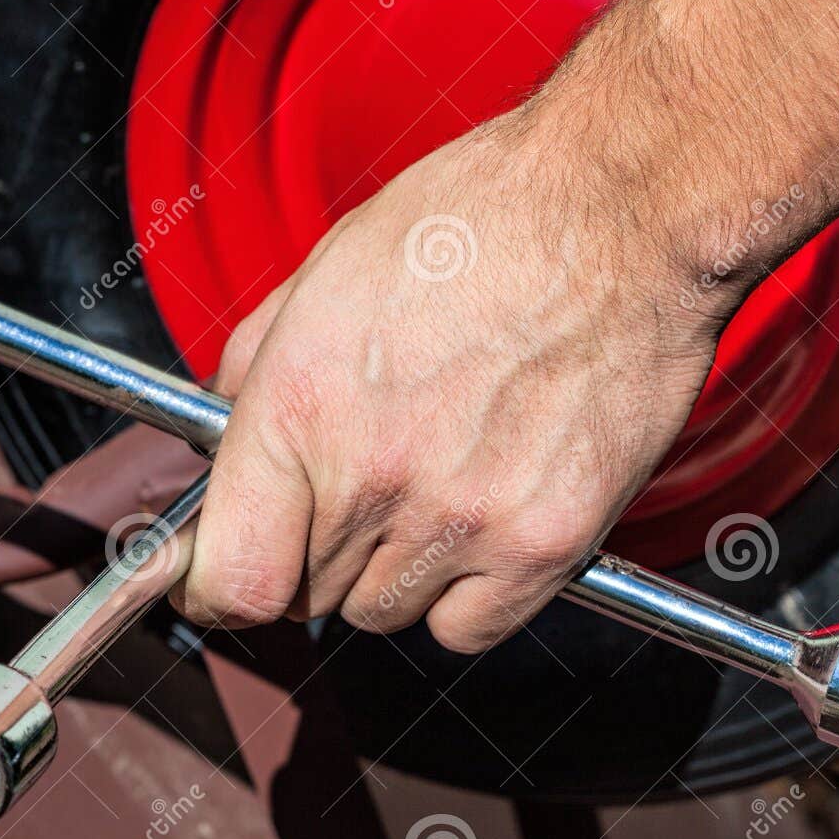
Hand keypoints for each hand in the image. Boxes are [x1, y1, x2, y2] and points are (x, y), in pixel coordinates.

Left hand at [170, 105, 727, 651]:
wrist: (621, 211)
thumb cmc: (481, 222)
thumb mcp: (332, 264)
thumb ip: (261, 356)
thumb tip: (227, 414)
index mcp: (301, 407)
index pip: (231, 578)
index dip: (216, 589)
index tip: (224, 581)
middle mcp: (374, 477)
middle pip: (306, 595)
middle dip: (315, 551)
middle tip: (359, 487)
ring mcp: (462, 519)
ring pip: (384, 612)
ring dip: (390, 569)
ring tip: (432, 486)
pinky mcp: (546, 544)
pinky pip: (468, 627)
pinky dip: (465, 594)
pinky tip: (482, 523)